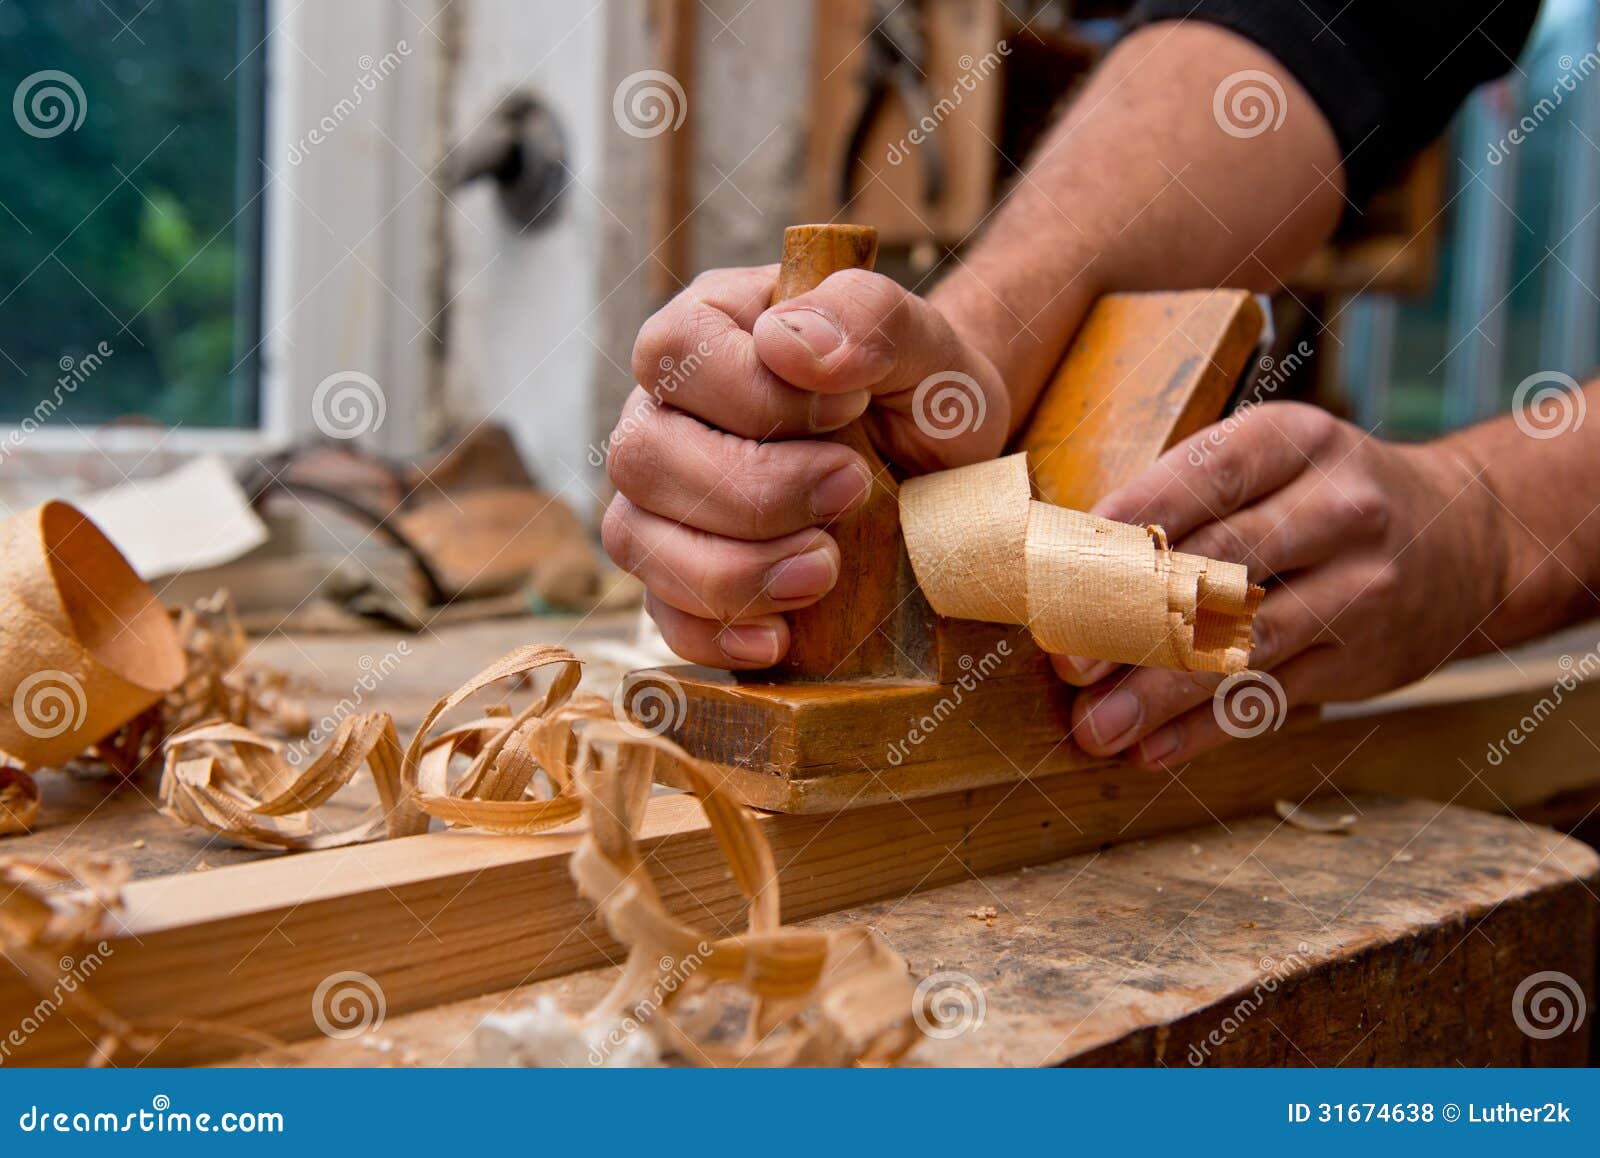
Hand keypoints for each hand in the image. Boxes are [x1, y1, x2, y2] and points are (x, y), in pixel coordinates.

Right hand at [603, 265, 1008, 667]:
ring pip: (638, 540)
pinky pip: (661, 615)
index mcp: (711, 327)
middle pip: (643, 457)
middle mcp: (665, 411)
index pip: (677, 353)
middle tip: (852, 493)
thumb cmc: (921, 395)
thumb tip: (786, 342)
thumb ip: (867, 315)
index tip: (849, 412)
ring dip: (734, 571)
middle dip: (753, 493)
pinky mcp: (681, 575)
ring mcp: (662, 499)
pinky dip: (716, 634)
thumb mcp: (924, 343)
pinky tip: (780, 637)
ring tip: (823, 571)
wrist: (943, 476)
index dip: (758, 397)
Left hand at [1054, 402, 1504, 765]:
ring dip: (1159, 694)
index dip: (1130, 524)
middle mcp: (1337, 510)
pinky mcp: (1362, 660)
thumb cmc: (1318, 495)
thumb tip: (1067, 561)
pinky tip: (1150, 752)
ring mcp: (1358, 589)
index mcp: (1294, 442)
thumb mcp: (1271, 461)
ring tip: (1094, 727)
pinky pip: (1270, 699)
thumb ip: (1184, 499)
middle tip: (1067, 661)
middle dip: (1133, 619)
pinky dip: (1204, 731)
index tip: (1062, 566)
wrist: (1466, 535)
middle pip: (1220, 568)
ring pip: (1242, 647)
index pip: (1204, 479)